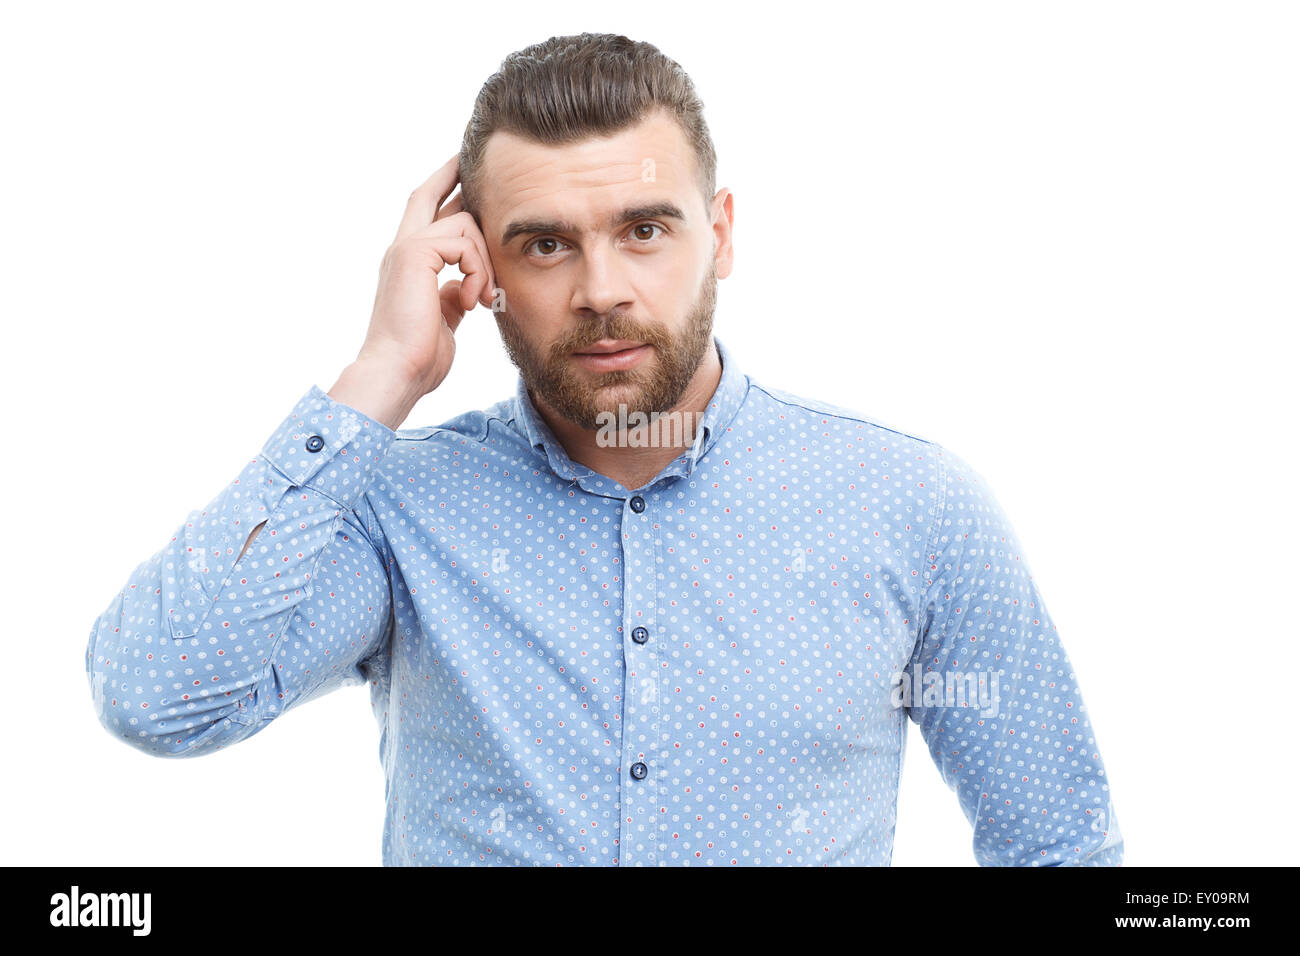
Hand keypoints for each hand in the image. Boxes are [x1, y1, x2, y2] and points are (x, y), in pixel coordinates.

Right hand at [354, 153, 496, 396]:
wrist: (399, 372)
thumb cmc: (420, 357)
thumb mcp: (444, 318)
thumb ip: (453, 294)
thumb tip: (464, 287)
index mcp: (407, 263)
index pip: (423, 214)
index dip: (442, 190)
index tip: (462, 172)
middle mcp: (401, 248)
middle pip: (427, 193)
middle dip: (453, 172)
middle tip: (472, 157)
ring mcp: (406, 249)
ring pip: (464, 223)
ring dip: (486, 262)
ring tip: (484, 298)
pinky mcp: (415, 254)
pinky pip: (465, 242)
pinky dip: (479, 272)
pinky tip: (475, 301)